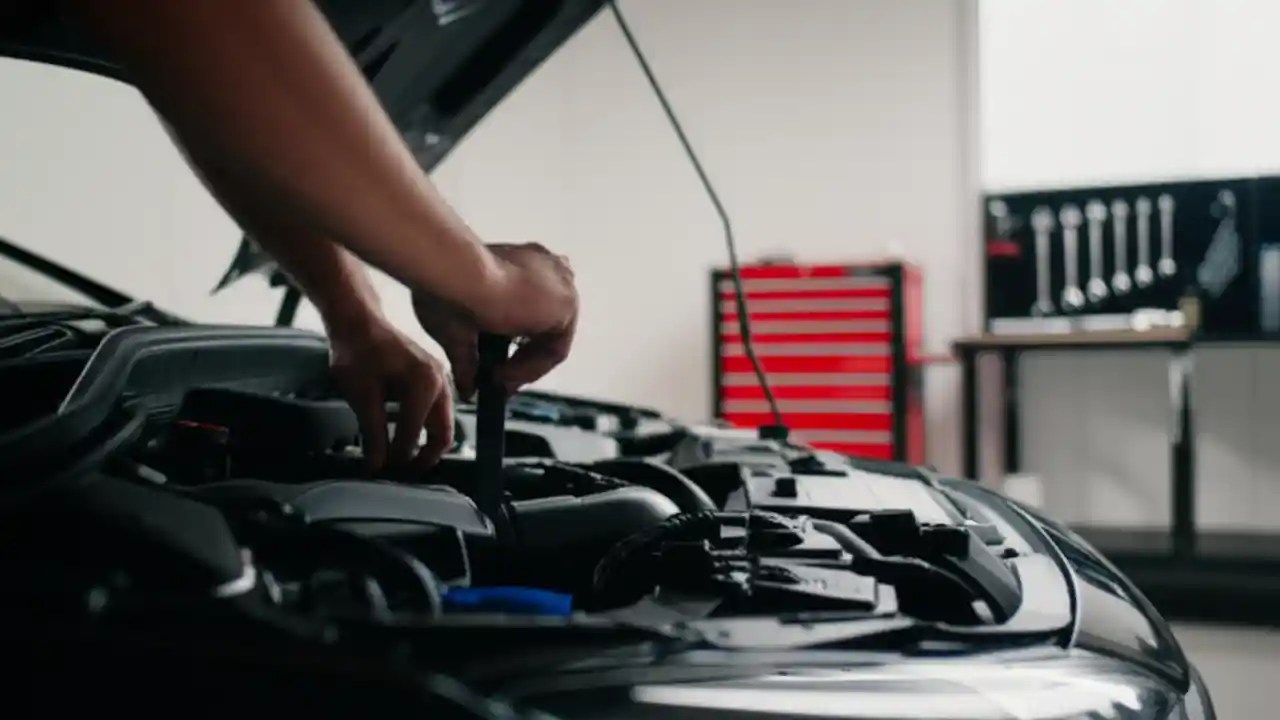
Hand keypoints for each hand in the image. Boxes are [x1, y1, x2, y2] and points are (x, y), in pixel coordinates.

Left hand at [327, 314, 453, 472]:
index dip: (397, 459)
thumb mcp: (361, 396)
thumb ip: (374, 434)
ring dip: (422, 443)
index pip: (414, 435)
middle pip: (442, 434)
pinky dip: (420, 426)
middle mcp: (440, 381)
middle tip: (400, 474)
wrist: (356, 320)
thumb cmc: (357, 350)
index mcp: (425, 385)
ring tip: (398, 458)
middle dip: (422, 458)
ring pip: (440, 424)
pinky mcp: (432, 376)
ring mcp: (440, 378)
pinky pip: (434, 410)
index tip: (380, 473)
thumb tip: (377, 465)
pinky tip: (398, 432)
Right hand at [413, 242, 577, 398]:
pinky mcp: (567, 305)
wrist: (456, 276)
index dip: (513, 346)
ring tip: (497, 382)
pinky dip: (531, 368)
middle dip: (520, 358)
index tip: (493, 369)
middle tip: (497, 381)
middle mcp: (548, 268)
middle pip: (543, 326)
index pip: (530, 309)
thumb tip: (465, 387)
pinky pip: (555, 350)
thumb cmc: (446, 286)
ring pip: (550, 340)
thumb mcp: (456, 327)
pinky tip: (504, 377)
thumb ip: (467, 356)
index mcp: (524, 262)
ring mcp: (561, 283)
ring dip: (524, 366)